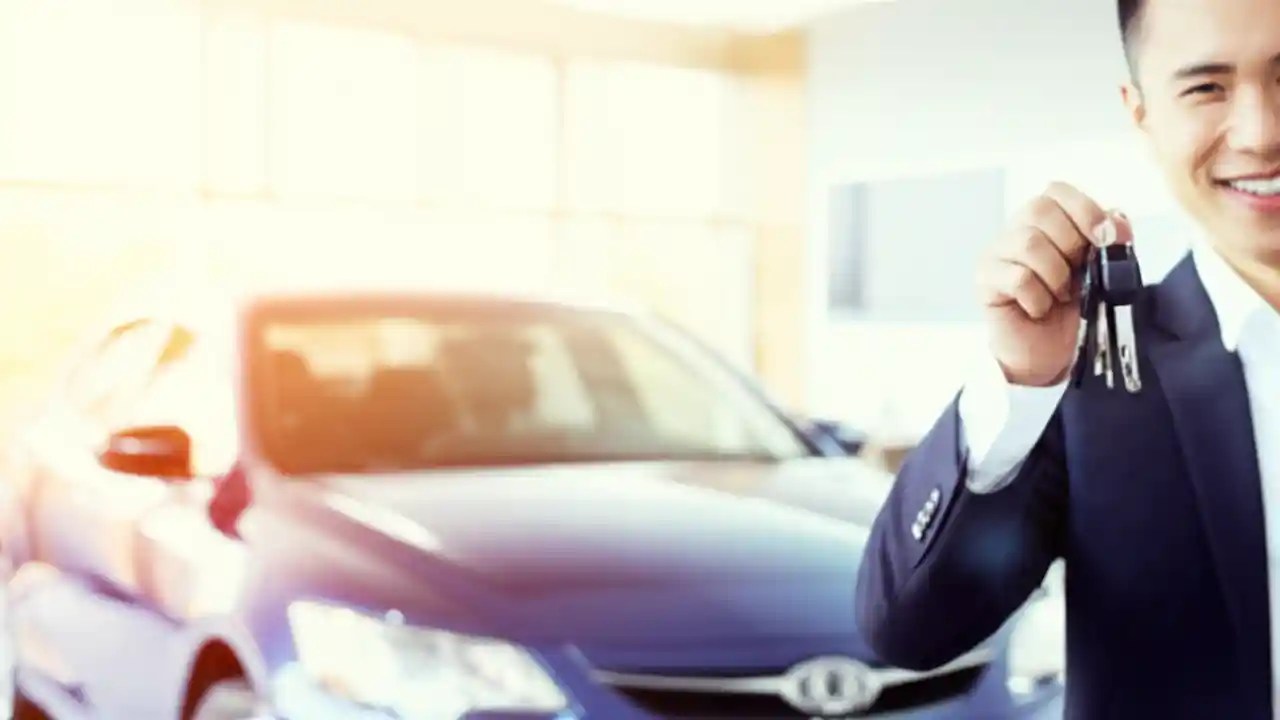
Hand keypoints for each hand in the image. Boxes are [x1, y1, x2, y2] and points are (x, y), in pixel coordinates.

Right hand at [977, 182, 1132, 386]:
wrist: (1051, 355)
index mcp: (1046, 221)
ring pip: (1029, 243)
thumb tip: (1118, 220)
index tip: (1104, 238)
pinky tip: (1039, 309)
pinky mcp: (986, 281)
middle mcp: (1017, 230)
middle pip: (1039, 209)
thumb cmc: (1073, 310)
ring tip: (1059, 296)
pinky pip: (1018, 278)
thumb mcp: (1104, 271)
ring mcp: (997, 254)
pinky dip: (1038, 297)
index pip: (1057, 191)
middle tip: (1078, 274)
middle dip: (1071, 243)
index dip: (1084, 210)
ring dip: (1056, 275)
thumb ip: (1112, 241)